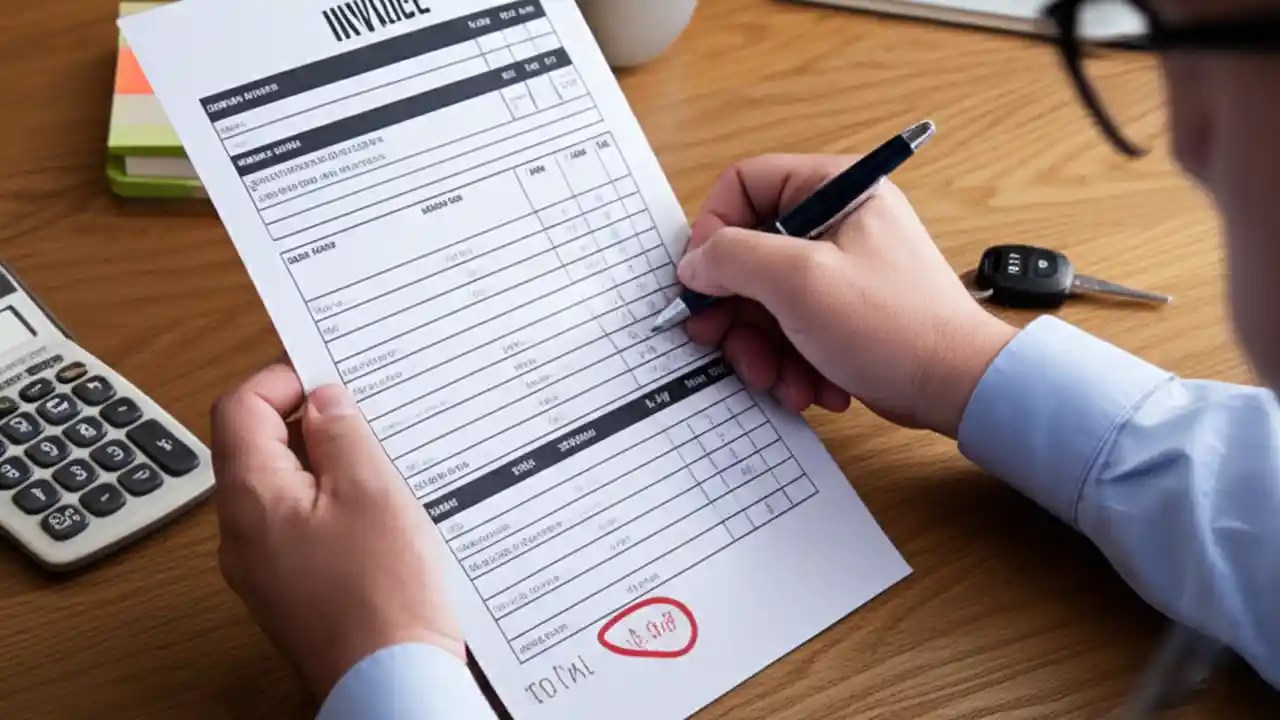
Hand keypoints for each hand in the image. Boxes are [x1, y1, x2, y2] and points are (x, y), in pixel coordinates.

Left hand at [210, 363, 464, 697]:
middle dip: (307, 420)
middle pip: (255, 447)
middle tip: (363, 413)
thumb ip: (342, 434)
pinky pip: (298, 525)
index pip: (239, 408)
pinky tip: (375, 508)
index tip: (328, 373)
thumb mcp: (371, 491)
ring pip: (281, 488)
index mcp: (251, 499)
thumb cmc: (383, 596)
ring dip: (323, 462)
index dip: (281, 379)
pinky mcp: (290, 589)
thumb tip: (323, 401)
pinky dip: (329, 502)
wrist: (391, 683)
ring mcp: (262, 566)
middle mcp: (242, 533)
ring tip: (378, 460)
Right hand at [677, 155, 1016, 436]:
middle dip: (734, 310)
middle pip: (747, 252)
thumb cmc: (895, 325)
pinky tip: (807, 385)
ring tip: (778, 379)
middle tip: (722, 343)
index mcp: (833, 188)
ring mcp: (839, 268)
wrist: (956, 386)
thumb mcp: (799, 282)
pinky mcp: (842, 311)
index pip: (744, 184)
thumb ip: (733, 259)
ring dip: (761, 347)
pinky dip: (789, 361)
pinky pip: (789, 328)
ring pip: (763, 299)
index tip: (701, 281)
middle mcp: (835, 220)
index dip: (712, 231)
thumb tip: (693, 263)